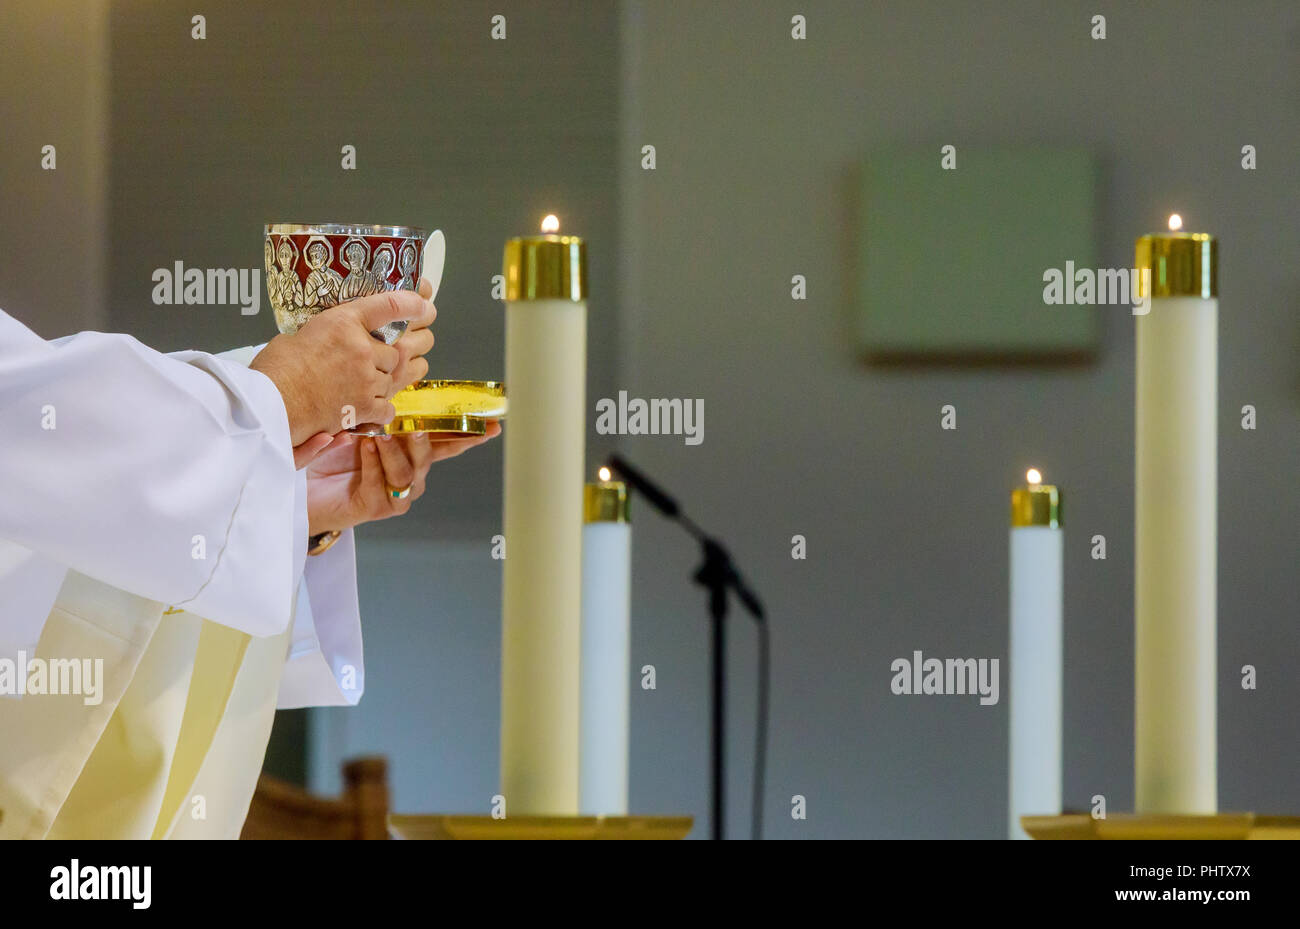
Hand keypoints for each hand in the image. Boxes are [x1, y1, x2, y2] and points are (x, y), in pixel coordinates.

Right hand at [250, 288, 436, 445]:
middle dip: (393, 356)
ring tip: (365, 386)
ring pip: (395, 378)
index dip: (412, 303)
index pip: (389, 304)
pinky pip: (389, 407)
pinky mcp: (366, 406)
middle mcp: (361, 348)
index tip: (424, 304)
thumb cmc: (276, 370)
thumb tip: (330, 339)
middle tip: (384, 361)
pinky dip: (380, 409)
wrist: (271, 403)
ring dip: (384, 382)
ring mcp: (367, 378)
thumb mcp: (299, 334)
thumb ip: (326, 332)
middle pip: (398, 350)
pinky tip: (368, 407)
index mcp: (343, 322)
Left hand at [304, 422, 500, 534]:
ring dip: (394, 453)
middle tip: (415, 427)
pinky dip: (372, 466)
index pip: (447, 441)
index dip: (470, 434)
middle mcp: (410, 473)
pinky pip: (381, 486)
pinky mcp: (377, 507)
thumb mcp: (360, 420)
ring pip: (407, 474)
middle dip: (425, 440)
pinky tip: (363, 449)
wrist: (302, 479)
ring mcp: (396, 493)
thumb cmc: (330, 449)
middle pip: (430, 456)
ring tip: (379, 436)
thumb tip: (403, 374)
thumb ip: (383, 406)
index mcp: (412, 451)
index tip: (493, 425)